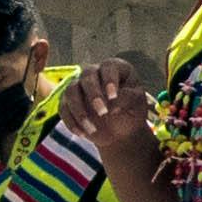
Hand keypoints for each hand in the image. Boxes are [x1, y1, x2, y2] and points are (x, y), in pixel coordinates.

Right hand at [64, 59, 154, 173]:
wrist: (122, 130)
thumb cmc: (132, 111)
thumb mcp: (137, 103)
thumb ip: (127, 97)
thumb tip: (111, 105)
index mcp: (114, 68)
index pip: (108, 67)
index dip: (109, 80)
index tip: (113, 96)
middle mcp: (94, 73)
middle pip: (87, 75)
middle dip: (93, 94)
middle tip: (102, 112)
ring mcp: (79, 86)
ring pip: (71, 90)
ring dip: (79, 111)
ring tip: (92, 129)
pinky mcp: (68, 101)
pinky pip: (63, 108)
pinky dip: (71, 122)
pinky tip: (83, 134)